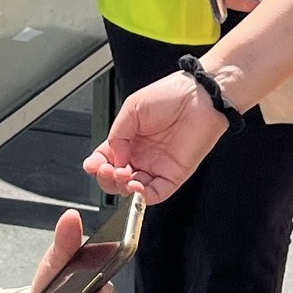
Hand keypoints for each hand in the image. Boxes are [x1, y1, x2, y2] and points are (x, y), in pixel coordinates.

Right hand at [85, 71, 227, 202]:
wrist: (200, 97)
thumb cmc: (170, 95)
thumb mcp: (132, 107)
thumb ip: (117, 134)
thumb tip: (114, 158)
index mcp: (128, 140)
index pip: (106, 160)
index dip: (96, 166)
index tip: (92, 165)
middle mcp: (141, 156)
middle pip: (116, 179)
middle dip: (106, 179)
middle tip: (107, 170)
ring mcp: (156, 167)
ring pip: (132, 190)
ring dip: (122, 187)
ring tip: (122, 174)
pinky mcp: (173, 175)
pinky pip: (156, 194)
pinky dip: (143, 197)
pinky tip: (135, 187)